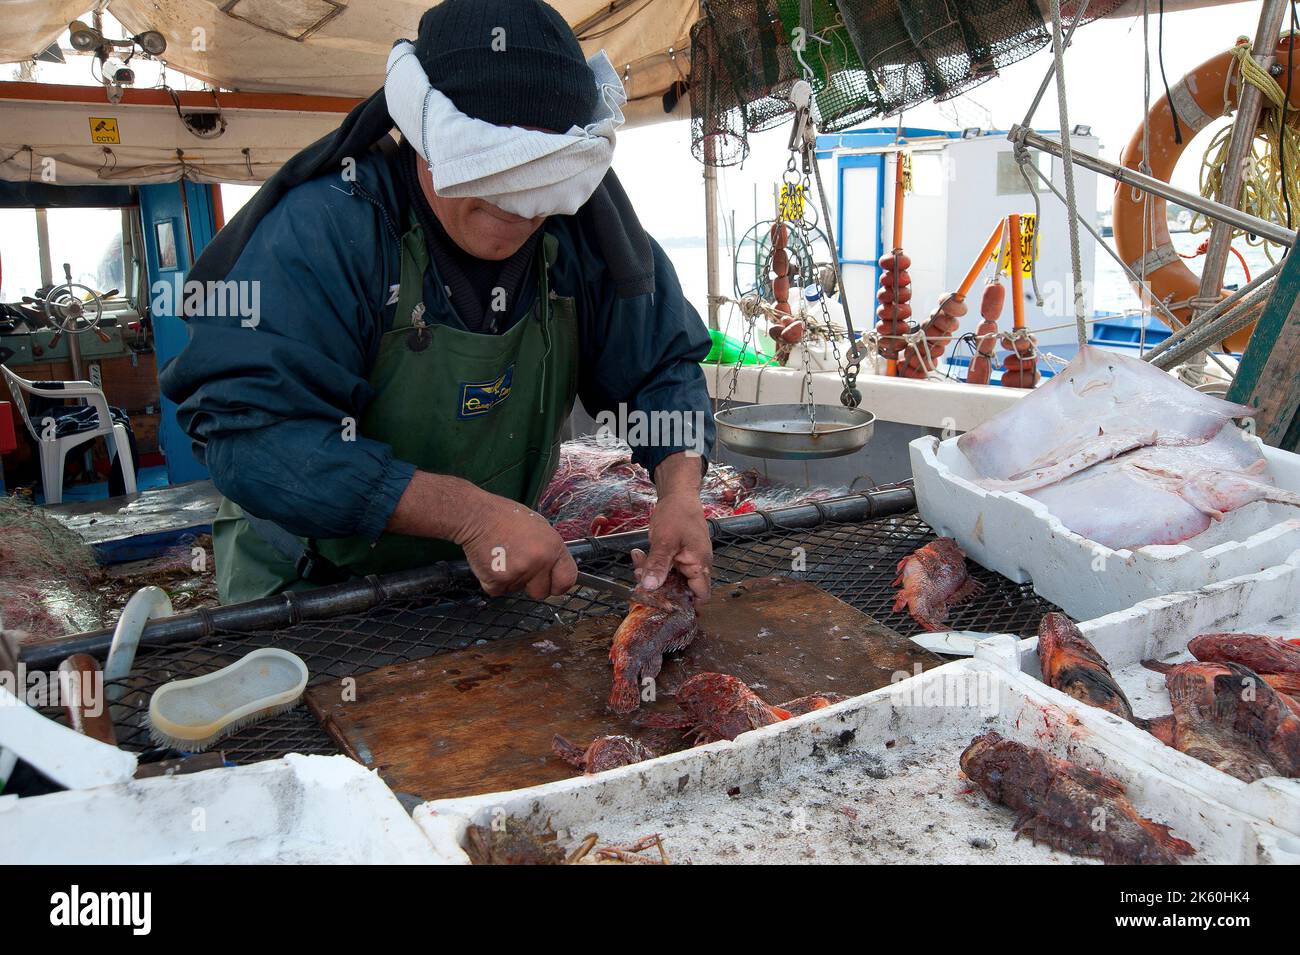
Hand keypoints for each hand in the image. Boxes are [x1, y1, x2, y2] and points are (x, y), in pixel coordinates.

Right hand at [455, 493, 576, 599]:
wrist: (477, 516)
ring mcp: (520, 572)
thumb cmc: (505, 517)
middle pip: (542, 592)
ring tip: (503, 557)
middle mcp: (540, 561)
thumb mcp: (539, 527)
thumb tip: (554, 567)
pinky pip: (499, 591)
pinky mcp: (499, 581)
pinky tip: (492, 562)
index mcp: (553, 547)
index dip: (558, 585)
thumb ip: (549, 549)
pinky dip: (493, 582)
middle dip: (531, 585)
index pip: (567, 579)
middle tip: (519, 567)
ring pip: (517, 590)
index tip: (552, 585)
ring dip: (510, 580)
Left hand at [637, 491, 712, 602]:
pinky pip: (666, 567)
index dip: (685, 604)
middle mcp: (697, 566)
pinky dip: (653, 564)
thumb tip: (649, 587)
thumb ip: (657, 565)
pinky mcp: (679, 555)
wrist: (678, 494)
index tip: (663, 603)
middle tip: (640, 575)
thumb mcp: (664, 540)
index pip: (701, 596)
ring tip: (639, 559)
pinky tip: (641, 554)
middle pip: (680, 589)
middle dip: (659, 585)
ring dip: (652, 573)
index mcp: (700, 565)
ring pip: (669, 578)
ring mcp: (688, 560)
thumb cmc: (677, 513)